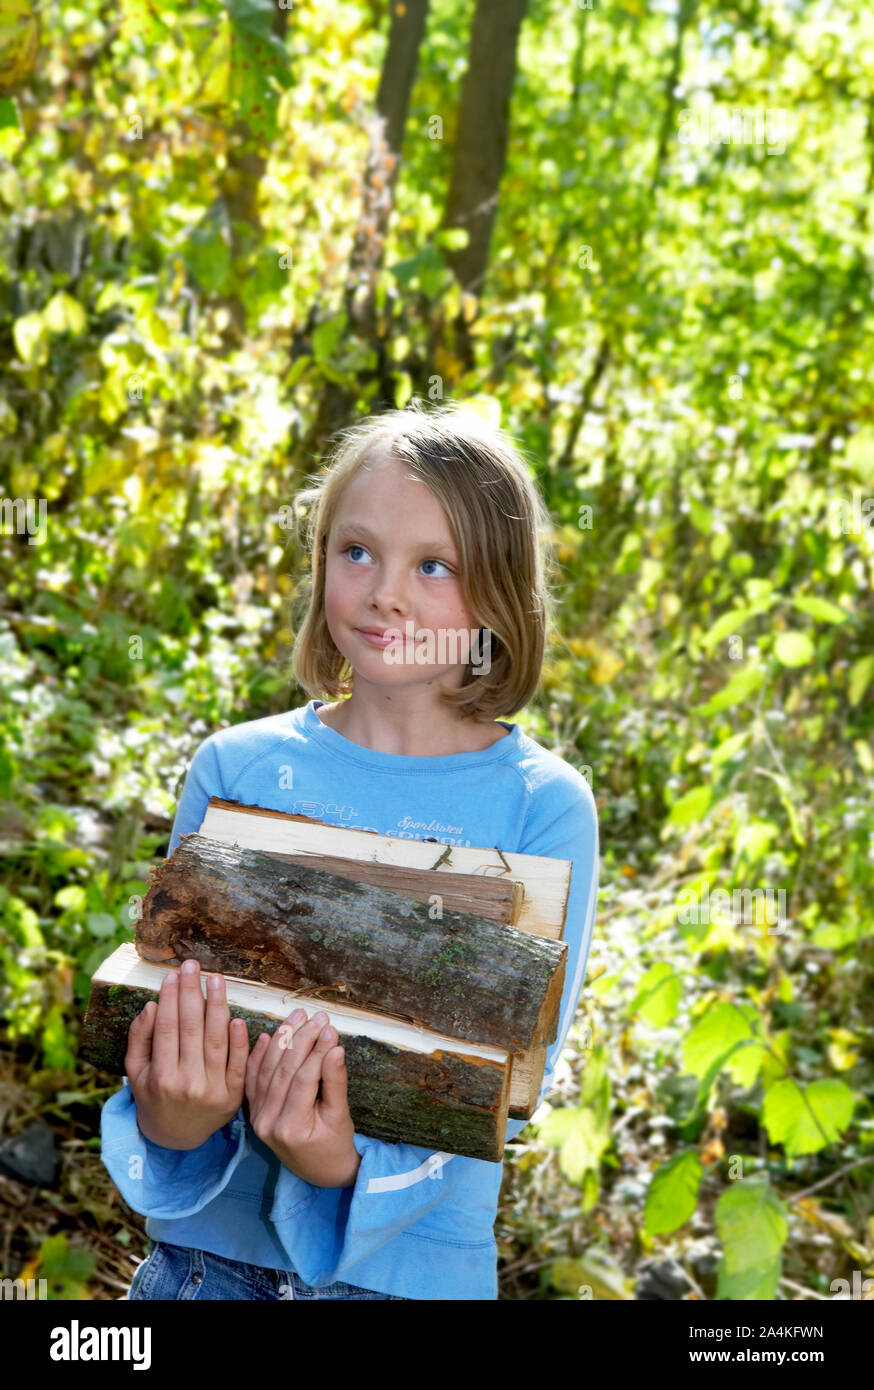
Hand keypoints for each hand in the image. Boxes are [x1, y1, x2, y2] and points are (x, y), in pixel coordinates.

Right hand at [125, 958, 249, 1150]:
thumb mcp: (136, 1073)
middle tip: (193, 966)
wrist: (176, 1138)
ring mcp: (214, 1091)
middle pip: (192, 1029)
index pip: (167, 1029)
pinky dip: (238, 1039)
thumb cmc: (154, 1097)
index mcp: (161, 1078)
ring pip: (216, 1040)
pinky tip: (234, 1016)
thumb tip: (151, 1006)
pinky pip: (239, 1062)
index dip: (170, 1000)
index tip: (172, 975)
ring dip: (217, 1006)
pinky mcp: (234, 1096)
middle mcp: (188, 1084)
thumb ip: (139, 1039)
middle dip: (192, 993)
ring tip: (215, 979)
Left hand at [245, 1007, 359, 1187]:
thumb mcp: (340, 1116)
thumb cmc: (334, 1144)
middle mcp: (267, 1123)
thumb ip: (335, 1082)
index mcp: (291, 1128)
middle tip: (318, 1017)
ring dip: (281, 1039)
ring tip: (298, 1017)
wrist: (318, 1170)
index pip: (304, 1079)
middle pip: (283, 1070)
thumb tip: (336, 1048)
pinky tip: (267, 1035)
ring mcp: (257, 1117)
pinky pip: (253, 1078)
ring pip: (266, 1069)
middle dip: (302, 1039)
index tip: (331, 1028)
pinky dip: (258, 1055)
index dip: (318, 1051)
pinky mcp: (254, 1111)